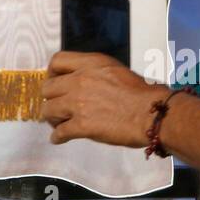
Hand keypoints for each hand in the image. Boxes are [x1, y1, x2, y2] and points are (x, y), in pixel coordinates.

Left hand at [41, 50, 163, 147]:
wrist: (151, 113)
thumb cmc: (140, 92)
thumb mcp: (114, 70)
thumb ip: (94, 73)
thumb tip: (85, 83)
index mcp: (90, 64)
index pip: (57, 61)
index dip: (52, 73)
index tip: (55, 82)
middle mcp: (79, 80)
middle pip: (47, 88)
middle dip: (50, 98)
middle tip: (56, 106)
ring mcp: (78, 103)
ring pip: (48, 110)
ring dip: (52, 118)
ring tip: (58, 123)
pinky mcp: (82, 125)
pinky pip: (60, 132)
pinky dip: (57, 137)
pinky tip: (59, 139)